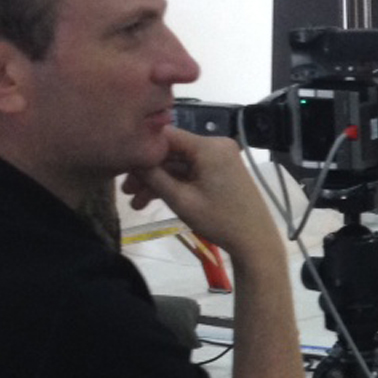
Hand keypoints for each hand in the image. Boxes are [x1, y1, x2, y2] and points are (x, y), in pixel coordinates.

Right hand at [121, 129, 278, 257]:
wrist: (255, 242)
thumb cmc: (219, 221)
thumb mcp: (181, 200)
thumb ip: (153, 177)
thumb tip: (131, 160)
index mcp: (209, 146)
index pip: (166, 135)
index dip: (142, 149)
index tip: (122, 166)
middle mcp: (215, 145)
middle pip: (172, 151)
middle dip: (148, 172)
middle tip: (125, 191)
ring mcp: (220, 157)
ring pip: (179, 164)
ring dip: (158, 181)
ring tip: (136, 204)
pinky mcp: (221, 170)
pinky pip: (191, 171)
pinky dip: (175, 184)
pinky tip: (153, 200)